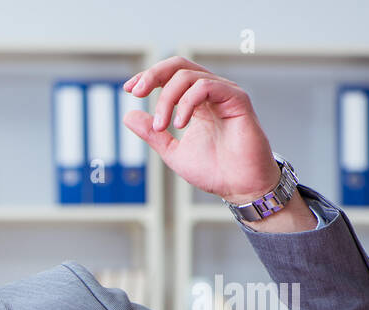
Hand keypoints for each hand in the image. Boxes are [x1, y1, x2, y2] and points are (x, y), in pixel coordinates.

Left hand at [121, 56, 280, 205]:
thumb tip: (128, 115)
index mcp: (196, 101)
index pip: (171, 76)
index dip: (149, 77)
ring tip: (162, 127)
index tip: (128, 89)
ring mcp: (225, 93)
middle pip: (179, 65)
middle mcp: (211, 93)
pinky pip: (207, 86)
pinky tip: (179, 124)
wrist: (239, 186)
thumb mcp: (172, 151)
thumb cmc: (213, 170)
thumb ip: (152, 133)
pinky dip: (187, 102)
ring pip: (189, 76)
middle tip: (137, 93)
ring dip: (167, 99)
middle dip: (153, 75)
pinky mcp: (237, 99)